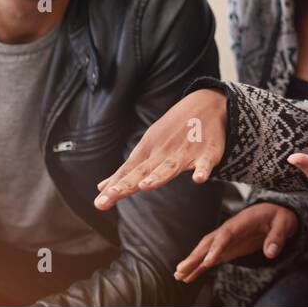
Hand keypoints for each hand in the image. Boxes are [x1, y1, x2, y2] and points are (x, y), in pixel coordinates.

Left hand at [95, 88, 226, 209]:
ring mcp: (185, 152)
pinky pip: (205, 163)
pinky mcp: (207, 153)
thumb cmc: (173, 129)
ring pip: (170, 167)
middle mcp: (164, 152)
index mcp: (149, 151)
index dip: (115, 186)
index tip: (100, 202)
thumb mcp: (148, 145)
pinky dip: (202, 170)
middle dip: (126, 184)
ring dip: (158, 176)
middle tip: (110, 197)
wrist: (207, 104)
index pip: (128, 171)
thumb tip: (102, 188)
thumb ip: (128, 170)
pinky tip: (198, 178)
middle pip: (143, 171)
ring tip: (145, 186)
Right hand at [174, 203, 298, 283]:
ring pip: (205, 250)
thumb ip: (278, 236)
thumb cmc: (280, 216)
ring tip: (178, 275)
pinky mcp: (227, 248)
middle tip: (182, 269)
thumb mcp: (284, 223)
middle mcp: (229, 229)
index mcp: (242, 221)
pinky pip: (210, 258)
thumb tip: (271, 252)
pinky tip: (189, 277)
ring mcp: (226, 239)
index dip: (216, 247)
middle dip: (195, 256)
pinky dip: (199, 267)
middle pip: (209, 242)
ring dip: (192, 262)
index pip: (226, 234)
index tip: (208, 261)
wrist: (276, 212)